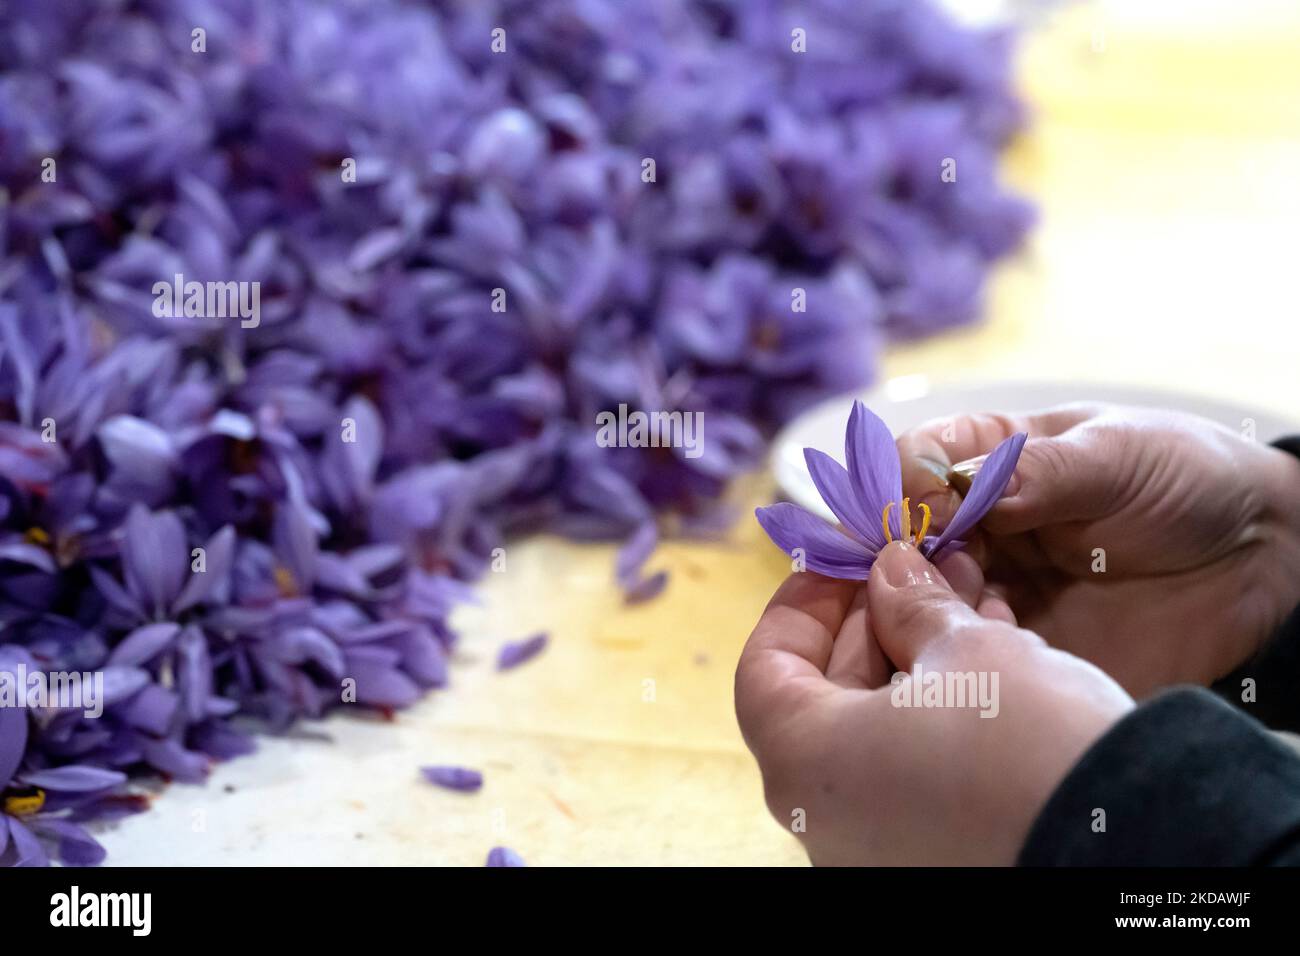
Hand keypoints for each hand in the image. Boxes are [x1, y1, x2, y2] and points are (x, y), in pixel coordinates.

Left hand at [736, 542, 1132, 865]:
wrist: (1138, 844)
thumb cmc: (1029, 740)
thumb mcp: (967, 647)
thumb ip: (912, 602)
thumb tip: (891, 570)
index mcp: (804, 762)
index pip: (764, 666)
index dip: (802, 600)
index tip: (846, 559)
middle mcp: (826, 818)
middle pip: (821, 696)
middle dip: (874, 620)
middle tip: (917, 565)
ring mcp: (878, 845)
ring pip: (874, 730)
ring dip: (915, 658)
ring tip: (968, 598)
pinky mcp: (933, 856)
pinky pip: (914, 770)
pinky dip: (939, 711)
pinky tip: (994, 656)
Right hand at [897, 404, 1299, 696]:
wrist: (1260, 560)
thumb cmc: (1188, 480)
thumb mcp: (1119, 455)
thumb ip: (1042, 470)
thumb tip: (962, 487)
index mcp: (989, 459)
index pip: (911, 465)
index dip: (906, 490)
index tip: (929, 519)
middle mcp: (974, 525)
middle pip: (898, 542)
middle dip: (905, 563)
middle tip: (944, 582)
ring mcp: (990, 589)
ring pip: (918, 606)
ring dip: (930, 617)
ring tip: (976, 622)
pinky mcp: (1014, 650)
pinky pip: (966, 662)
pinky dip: (965, 664)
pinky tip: (998, 660)